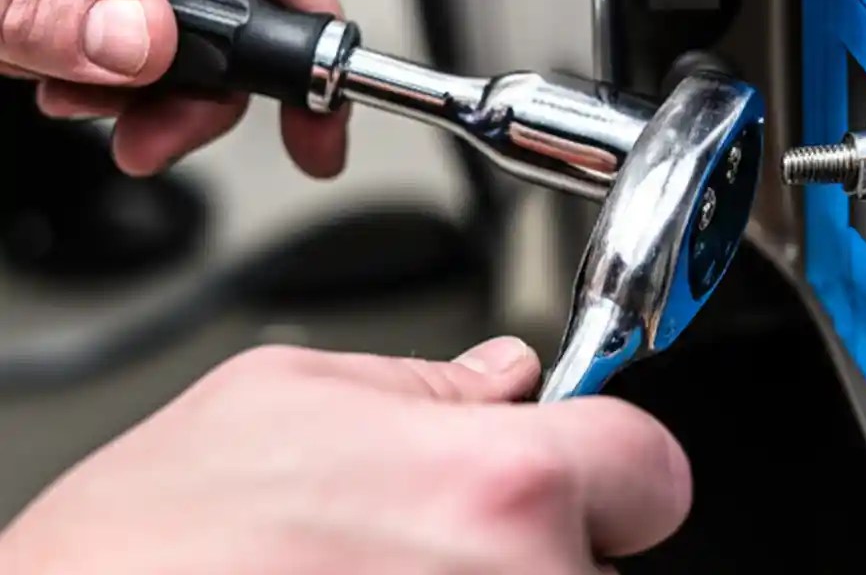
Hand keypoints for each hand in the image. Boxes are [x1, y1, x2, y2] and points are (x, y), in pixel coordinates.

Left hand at [0, 0, 347, 177]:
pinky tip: (47, 61)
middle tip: (152, 143)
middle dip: (201, 84)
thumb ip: (42, 0)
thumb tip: (147, 44)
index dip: (312, 45)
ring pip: (173, 5)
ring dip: (136, 77)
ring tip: (67, 97)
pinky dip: (96, 49)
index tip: (318, 127)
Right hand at [0, 337, 691, 573]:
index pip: (653, 465)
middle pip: (607, 559)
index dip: (610, 459)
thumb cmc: (148, 549)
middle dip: (545, 539)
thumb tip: (505, 374)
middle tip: (431, 539)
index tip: (581, 466)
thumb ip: (427, 383)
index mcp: (500, 486)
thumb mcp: (283, 396)